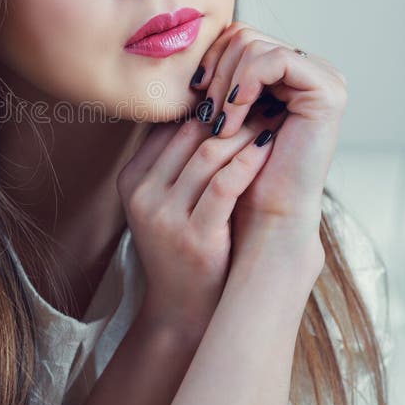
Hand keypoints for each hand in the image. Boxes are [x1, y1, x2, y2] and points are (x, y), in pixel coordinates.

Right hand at [116, 104, 280, 337]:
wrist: (183, 310)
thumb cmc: (184, 246)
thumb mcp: (167, 200)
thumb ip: (179, 160)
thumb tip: (212, 106)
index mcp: (131, 179)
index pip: (172, 124)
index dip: (210, 105)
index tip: (241, 93)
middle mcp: (141, 194)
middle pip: (192, 133)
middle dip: (232, 112)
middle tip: (265, 96)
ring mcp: (164, 216)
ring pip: (210, 152)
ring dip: (247, 132)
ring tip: (273, 119)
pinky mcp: (193, 237)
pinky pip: (224, 184)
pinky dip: (249, 161)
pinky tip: (270, 148)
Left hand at [190, 21, 347, 283]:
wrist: (263, 218)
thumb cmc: (236, 175)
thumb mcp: (215, 119)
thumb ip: (211, 82)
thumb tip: (177, 45)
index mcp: (282, 72)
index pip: (235, 37)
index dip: (208, 59)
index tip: (190, 92)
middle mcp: (305, 70)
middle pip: (242, 35)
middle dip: (214, 70)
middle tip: (202, 109)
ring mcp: (321, 77)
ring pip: (253, 44)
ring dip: (225, 82)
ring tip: (215, 120)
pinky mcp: (327, 90)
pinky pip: (274, 60)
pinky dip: (245, 83)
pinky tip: (231, 116)